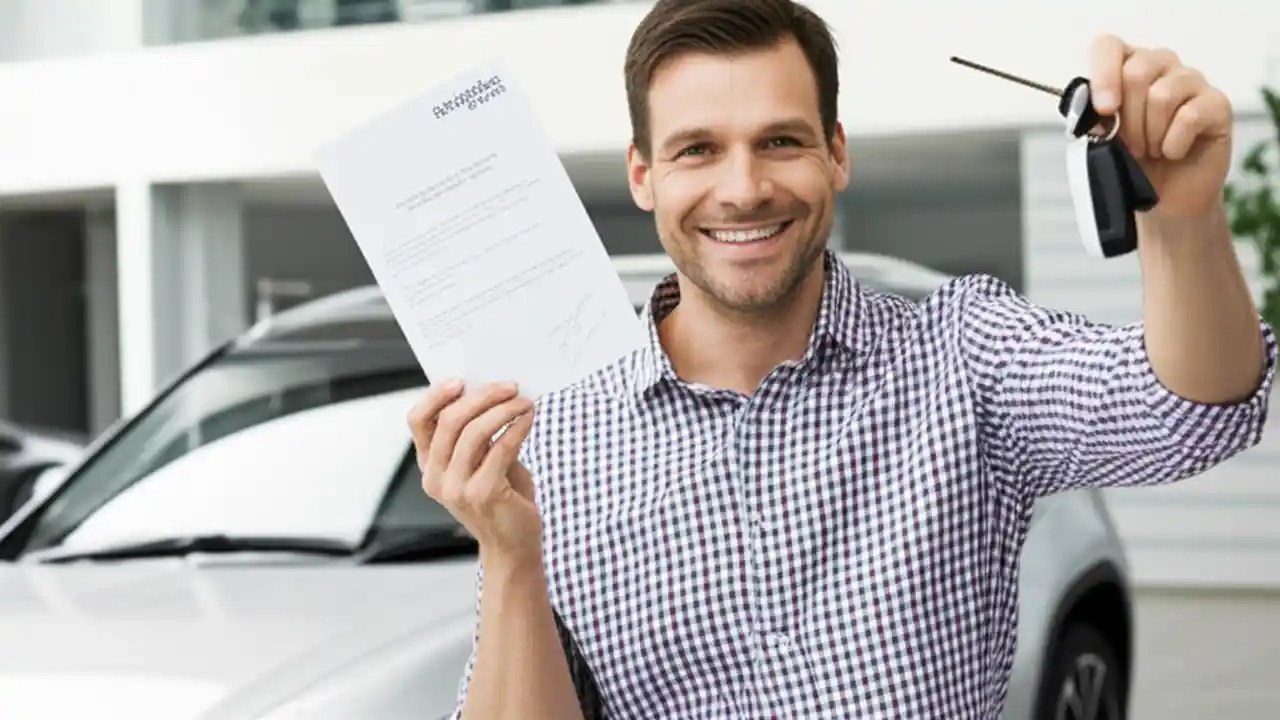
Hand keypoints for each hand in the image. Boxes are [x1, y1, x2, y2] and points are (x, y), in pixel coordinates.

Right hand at [408, 379, 540, 567]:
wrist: (514, 545)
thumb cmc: (501, 497)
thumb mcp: (482, 462)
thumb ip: (478, 434)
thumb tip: (492, 392)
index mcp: (429, 467)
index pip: (418, 421)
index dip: (436, 395)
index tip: (462, 380)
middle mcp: (436, 478)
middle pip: (450, 421)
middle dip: (482, 397)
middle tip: (510, 386)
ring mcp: (457, 489)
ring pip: (475, 432)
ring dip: (504, 409)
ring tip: (525, 402)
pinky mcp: (483, 494)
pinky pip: (501, 448)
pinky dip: (518, 428)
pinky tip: (530, 419)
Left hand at [1087, 34, 1232, 217]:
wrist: (1163, 200)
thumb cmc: (1131, 165)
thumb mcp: (1102, 141)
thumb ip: (1095, 119)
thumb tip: (1095, 109)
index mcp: (1125, 68)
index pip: (1109, 47)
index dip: (1103, 74)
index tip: (1104, 110)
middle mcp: (1160, 66)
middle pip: (1137, 70)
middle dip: (1127, 119)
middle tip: (1130, 146)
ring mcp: (1191, 82)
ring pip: (1163, 94)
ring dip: (1150, 134)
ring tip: (1151, 151)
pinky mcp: (1217, 105)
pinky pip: (1190, 116)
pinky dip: (1173, 143)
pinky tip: (1173, 153)